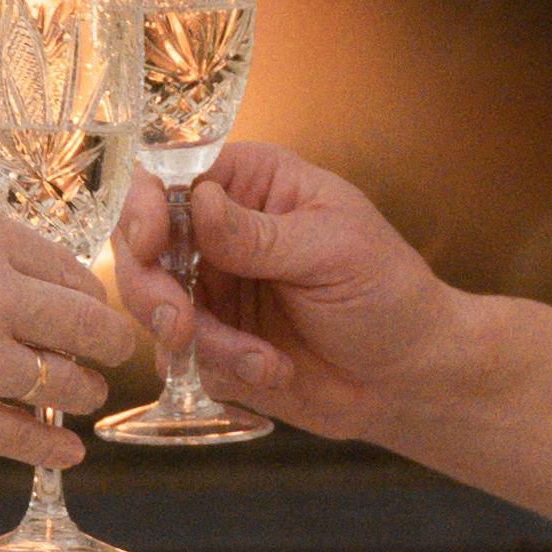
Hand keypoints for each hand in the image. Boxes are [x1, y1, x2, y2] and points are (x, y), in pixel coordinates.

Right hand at [0, 197, 148, 471]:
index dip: (88, 299)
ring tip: (77, 402)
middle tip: (114, 359)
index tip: (94, 315)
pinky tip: (65, 451)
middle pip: (88, 325)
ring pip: (66, 385)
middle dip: (107, 348)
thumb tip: (26, 282)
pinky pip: (29, 439)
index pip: (70, 268)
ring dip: (79, 397)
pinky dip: (54, 449)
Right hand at [113, 143, 475, 444]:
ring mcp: (212, 289)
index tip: (147, 244)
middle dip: (152, 289)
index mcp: (250, 184)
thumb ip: (259, 234)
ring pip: (155, 307)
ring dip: (203, 342)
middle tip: (180, 326)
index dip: (142, 206)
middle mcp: (219, 232)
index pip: (168, 175)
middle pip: (140, 244)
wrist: (410, 376)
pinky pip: (183, 357)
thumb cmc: (388, 294)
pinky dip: (223, 369)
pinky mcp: (213, 343)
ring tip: (263, 363)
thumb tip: (197, 201)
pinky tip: (274, 371)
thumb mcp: (333, 250)